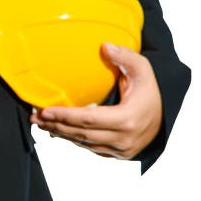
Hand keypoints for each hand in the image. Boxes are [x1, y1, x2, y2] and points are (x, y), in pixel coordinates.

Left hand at [30, 43, 162, 159]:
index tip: (45, 110)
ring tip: (42, 123)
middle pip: (82, 134)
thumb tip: (104, 46)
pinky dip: (74, 139)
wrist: (165, 115)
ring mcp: (121, 150)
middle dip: (56, 126)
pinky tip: (58, 131)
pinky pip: (91, 148)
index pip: (89, 119)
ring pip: (84, 143)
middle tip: (35, 117)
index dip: (65, 116)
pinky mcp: (118, 154)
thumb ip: (124, 56)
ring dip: (61, 133)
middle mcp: (124, 139)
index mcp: (128, 119)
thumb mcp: (142, 69)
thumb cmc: (150, 90)